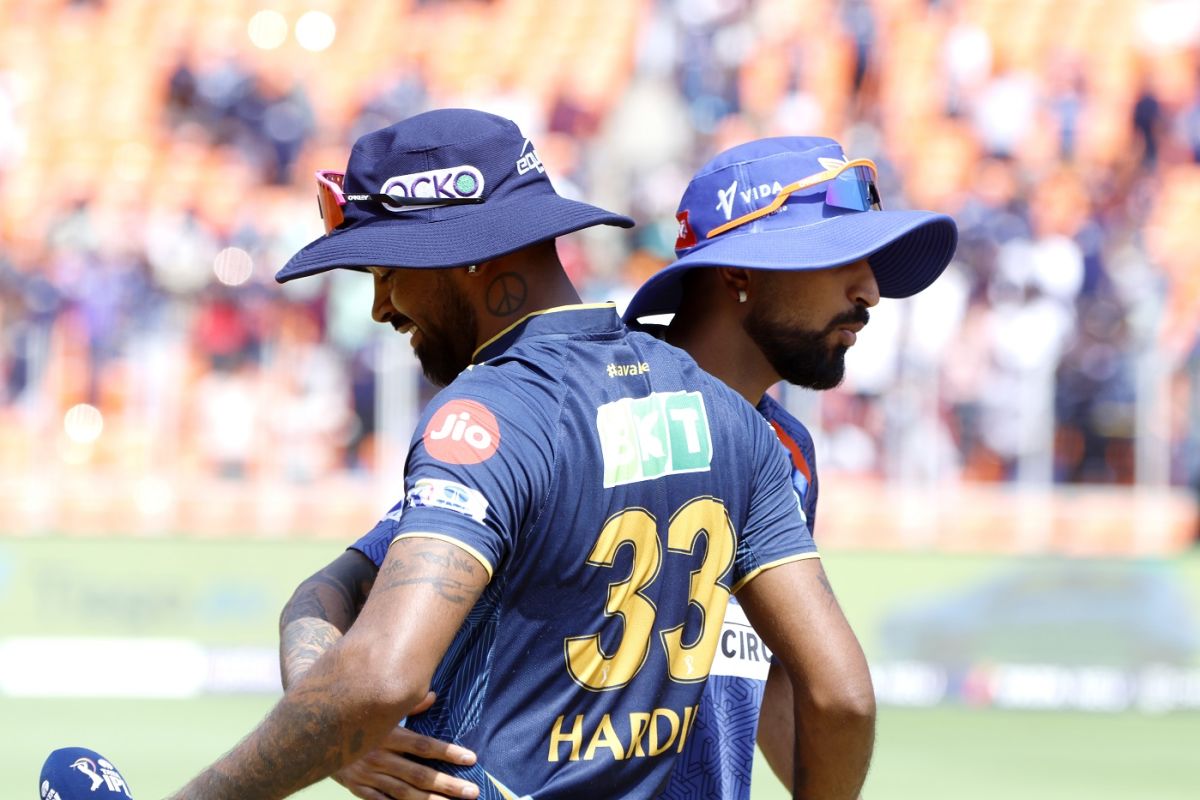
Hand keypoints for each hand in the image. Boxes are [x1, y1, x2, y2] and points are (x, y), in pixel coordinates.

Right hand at [331, 692, 480, 799]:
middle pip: (419, 774)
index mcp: (385, 734)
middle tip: (473, 791)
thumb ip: (405, 703)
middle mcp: (377, 757)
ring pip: (404, 793)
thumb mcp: (375, 705)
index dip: (448, 752)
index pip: (423, 745)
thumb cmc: (351, 713)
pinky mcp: (358, 787)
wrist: (309, 731)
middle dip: (448, 784)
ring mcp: (367, 776)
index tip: (471, 758)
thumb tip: (431, 695)